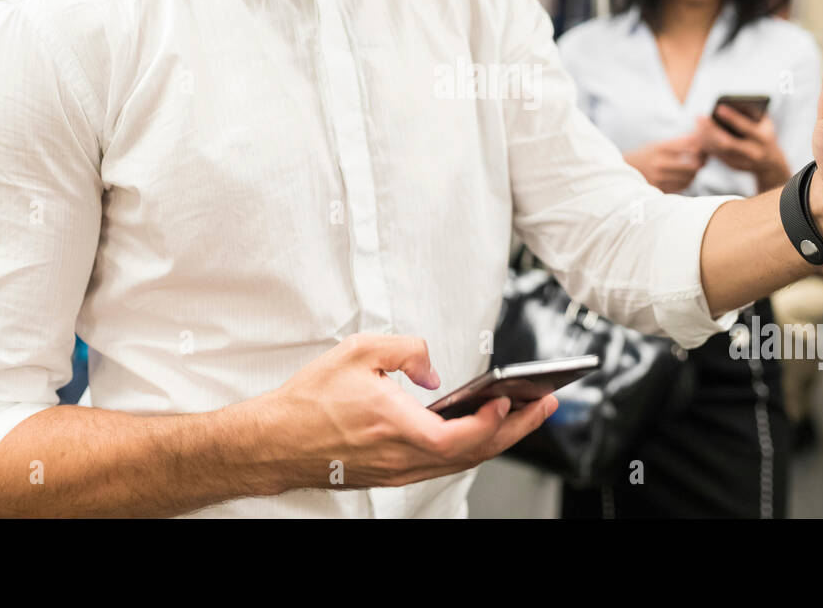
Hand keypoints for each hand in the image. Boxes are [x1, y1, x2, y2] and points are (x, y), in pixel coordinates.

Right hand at [236, 334, 557, 493]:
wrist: (275, 440)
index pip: (454, 437)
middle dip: (517, 429)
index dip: (488, 423)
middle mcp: (400, 455)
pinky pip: (445, 463)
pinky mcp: (395, 472)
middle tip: (547, 404)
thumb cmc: (310, 400)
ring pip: (462, 461)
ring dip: (500, 438)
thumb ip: (405, 350)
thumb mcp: (357, 351)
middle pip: (472, 453)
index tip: (511, 399)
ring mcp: (399, 469)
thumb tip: (433, 368)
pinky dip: (473, 447)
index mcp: (392, 424)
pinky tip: (486, 429)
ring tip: (529, 412)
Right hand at [624, 129, 707, 192]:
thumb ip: (680, 142)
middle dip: (700, 163)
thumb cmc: (646, 155)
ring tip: (694, 169)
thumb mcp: (659, 144)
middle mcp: (659, 163)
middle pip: (692, 165)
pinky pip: (683, 187)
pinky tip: (686, 177)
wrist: (626, 171)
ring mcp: (660, 178)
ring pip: (689, 178)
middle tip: (702, 161)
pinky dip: (688, 182)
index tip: (701, 149)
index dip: (700, 149)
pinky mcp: (660, 189)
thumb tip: (700, 140)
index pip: (688, 147)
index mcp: (660, 148)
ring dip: (695, 173)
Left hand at [696, 107, 789, 190]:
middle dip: (711, 130)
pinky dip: (706, 144)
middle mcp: (753, 152)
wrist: (770, 164)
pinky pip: (716, 155)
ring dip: (705, 137)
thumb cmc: (764, 135)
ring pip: (719, 150)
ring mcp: (742, 162)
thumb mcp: (765, 123)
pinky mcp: (733, 166)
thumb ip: (752, 113)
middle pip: (727, 142)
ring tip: (697, 124)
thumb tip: (732, 102)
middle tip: (699, 117)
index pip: (746, 128)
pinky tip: (699, 134)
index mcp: (763, 139)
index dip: (732, 117)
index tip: (718, 108)